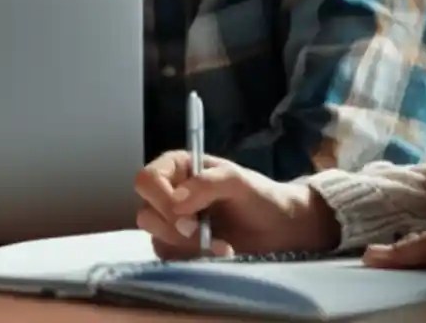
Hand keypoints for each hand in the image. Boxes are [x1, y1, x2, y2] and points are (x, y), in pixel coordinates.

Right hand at [134, 151, 339, 258]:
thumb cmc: (260, 197)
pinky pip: (168, 256)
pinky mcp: (177, 247)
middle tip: (203, 233)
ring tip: (221, 246)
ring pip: (155, 237)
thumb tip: (176, 201)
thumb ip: (208, 184)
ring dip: (187, 245)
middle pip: (145, 212)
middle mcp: (167, 193)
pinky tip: (216, 254)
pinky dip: (191, 258)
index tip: (187, 215)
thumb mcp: (239, 182)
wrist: (279, 229)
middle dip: (174, 227)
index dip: (161, 199)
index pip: (147, 180)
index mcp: (176, 168)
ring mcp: (169, 222)